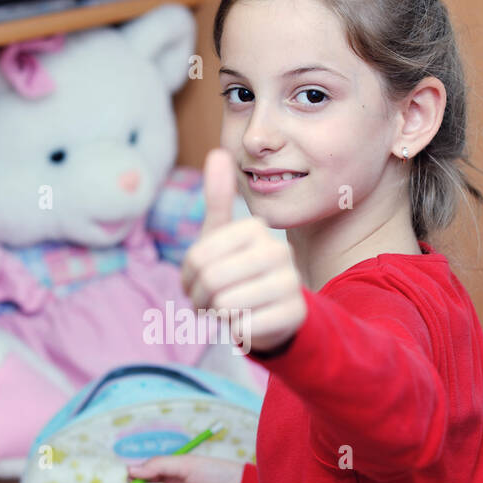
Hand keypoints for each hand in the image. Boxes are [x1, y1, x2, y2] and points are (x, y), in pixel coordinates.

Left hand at [180, 149, 305, 353]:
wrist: (274, 312)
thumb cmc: (239, 272)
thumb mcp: (223, 237)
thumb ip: (218, 197)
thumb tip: (218, 152)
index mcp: (255, 229)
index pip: (198, 258)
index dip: (188, 277)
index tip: (199, 280)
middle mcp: (278, 251)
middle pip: (211, 280)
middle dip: (200, 299)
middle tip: (209, 301)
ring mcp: (290, 282)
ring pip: (226, 304)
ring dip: (216, 315)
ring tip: (227, 310)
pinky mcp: (294, 313)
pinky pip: (245, 326)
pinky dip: (237, 330)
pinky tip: (247, 322)